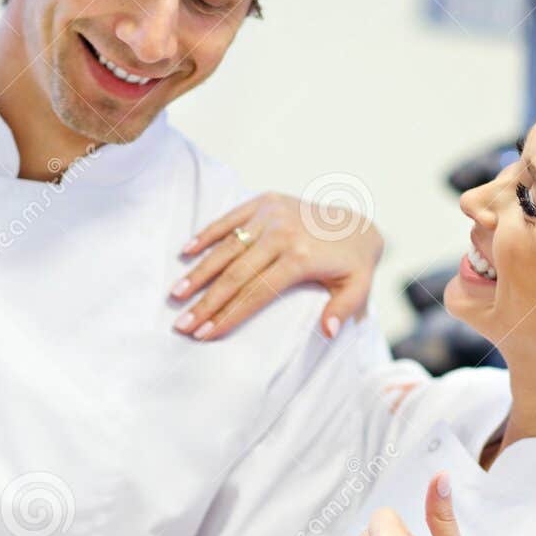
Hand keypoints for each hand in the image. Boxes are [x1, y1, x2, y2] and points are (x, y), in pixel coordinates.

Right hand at [171, 191, 382, 340]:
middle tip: (182, 323)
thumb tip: (328, 332)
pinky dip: (207, 234)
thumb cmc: (354, 265)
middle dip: (206, 302)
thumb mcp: (358, 288)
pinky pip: (230, 218)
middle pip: (235, 274)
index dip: (229, 315)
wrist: (358, 224)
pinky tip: (186, 253)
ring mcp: (271, 214)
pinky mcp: (265, 201)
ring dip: (199, 272)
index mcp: (301, 258)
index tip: (205, 334)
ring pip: (227, 248)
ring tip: (176, 294)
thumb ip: (343, 310)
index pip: (256, 293)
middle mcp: (282, 233)